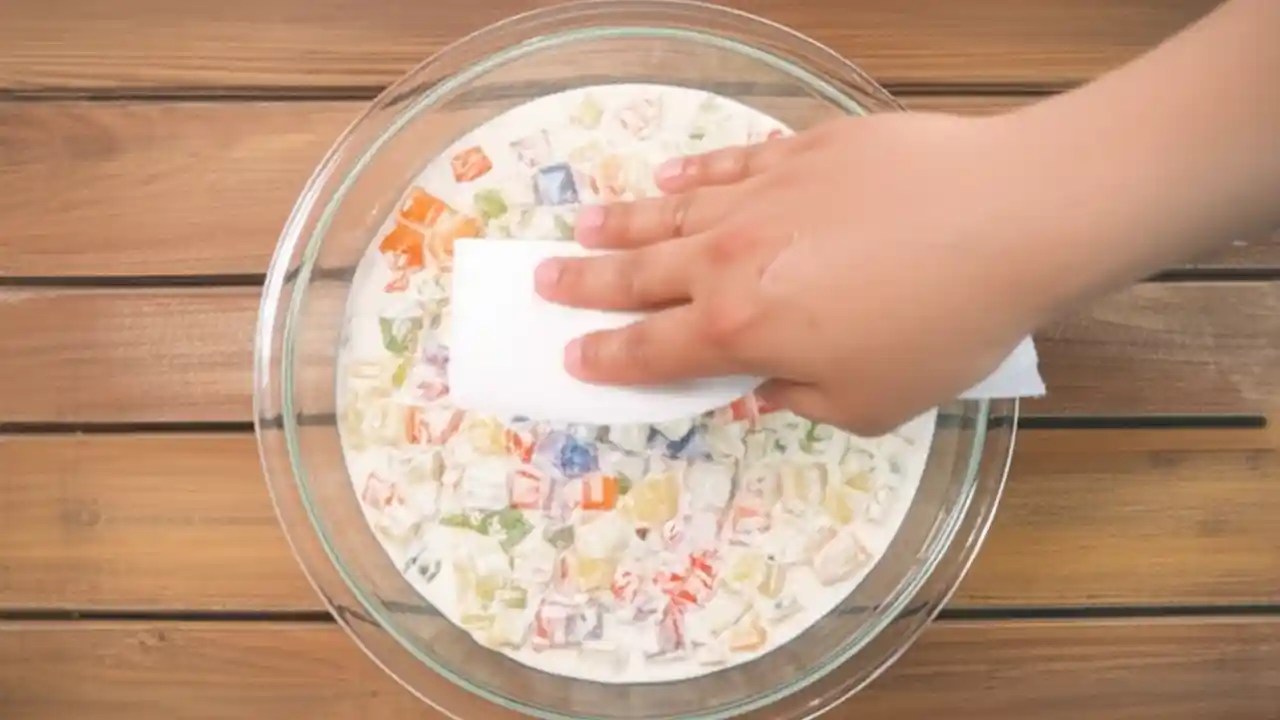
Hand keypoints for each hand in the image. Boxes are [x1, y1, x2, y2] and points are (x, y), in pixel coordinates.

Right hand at [534, 112, 1043, 434]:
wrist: (1006, 219)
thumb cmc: (942, 327)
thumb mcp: (868, 402)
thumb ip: (798, 396)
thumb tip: (762, 384)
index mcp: (740, 329)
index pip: (651, 349)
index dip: (606, 357)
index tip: (571, 354)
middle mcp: (731, 259)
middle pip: (639, 274)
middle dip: (585, 283)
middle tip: (543, 281)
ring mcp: (761, 196)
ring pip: (669, 212)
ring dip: (620, 223)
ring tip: (581, 227)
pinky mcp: (801, 150)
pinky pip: (726, 165)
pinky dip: (692, 175)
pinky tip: (669, 177)